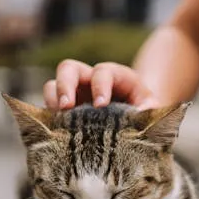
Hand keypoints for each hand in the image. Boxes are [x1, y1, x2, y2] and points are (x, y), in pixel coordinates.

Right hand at [43, 59, 159, 109]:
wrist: (134, 115)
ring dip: (52, 101)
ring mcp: (74, 93)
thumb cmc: (142, 109)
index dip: (100, 85)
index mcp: (114, 76)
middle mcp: (89, 79)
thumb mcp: (149, 108)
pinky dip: (49, 117)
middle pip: (69, 68)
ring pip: (52, 85)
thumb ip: (148, 110)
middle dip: (65, 85)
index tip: (101, 105)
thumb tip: (140, 118)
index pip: (102, 71)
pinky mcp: (63, 109)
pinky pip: (49, 108)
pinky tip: (55, 130)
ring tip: (57, 120)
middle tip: (66, 106)